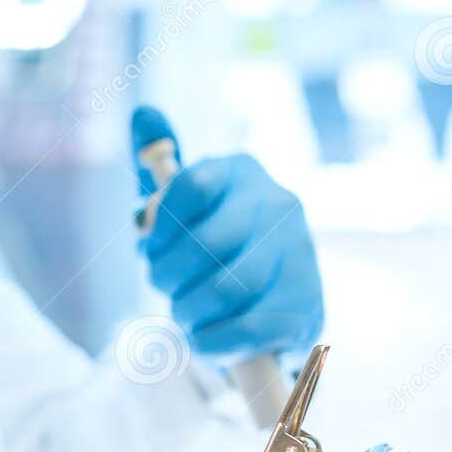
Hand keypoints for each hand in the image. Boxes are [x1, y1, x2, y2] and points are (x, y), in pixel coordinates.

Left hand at [131, 105, 322, 359]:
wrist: (262, 303)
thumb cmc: (206, 246)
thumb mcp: (177, 203)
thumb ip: (156, 159)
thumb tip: (143, 112)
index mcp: (241, 172)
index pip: (192, 185)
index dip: (159, 226)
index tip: (148, 248)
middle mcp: (278, 204)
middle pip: (208, 243)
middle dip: (169, 274)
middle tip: (161, 286)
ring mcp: (300, 254)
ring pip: (228, 287)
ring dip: (188, 309)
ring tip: (182, 313)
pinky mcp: (309, 305)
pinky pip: (250, 328)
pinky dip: (214, 339)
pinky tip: (204, 336)